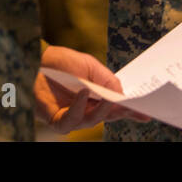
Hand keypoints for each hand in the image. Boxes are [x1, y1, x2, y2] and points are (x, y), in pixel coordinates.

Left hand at [34, 45, 148, 133]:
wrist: (34, 61)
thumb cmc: (61, 63)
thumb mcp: (90, 66)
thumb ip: (107, 81)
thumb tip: (122, 95)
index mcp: (96, 96)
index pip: (115, 106)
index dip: (130, 110)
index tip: (146, 113)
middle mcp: (86, 108)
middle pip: (107, 116)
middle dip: (121, 113)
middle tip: (132, 109)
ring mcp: (72, 115)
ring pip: (92, 121)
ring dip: (101, 110)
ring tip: (105, 99)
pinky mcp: (57, 120)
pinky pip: (71, 121)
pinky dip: (78, 108)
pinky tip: (83, 94)